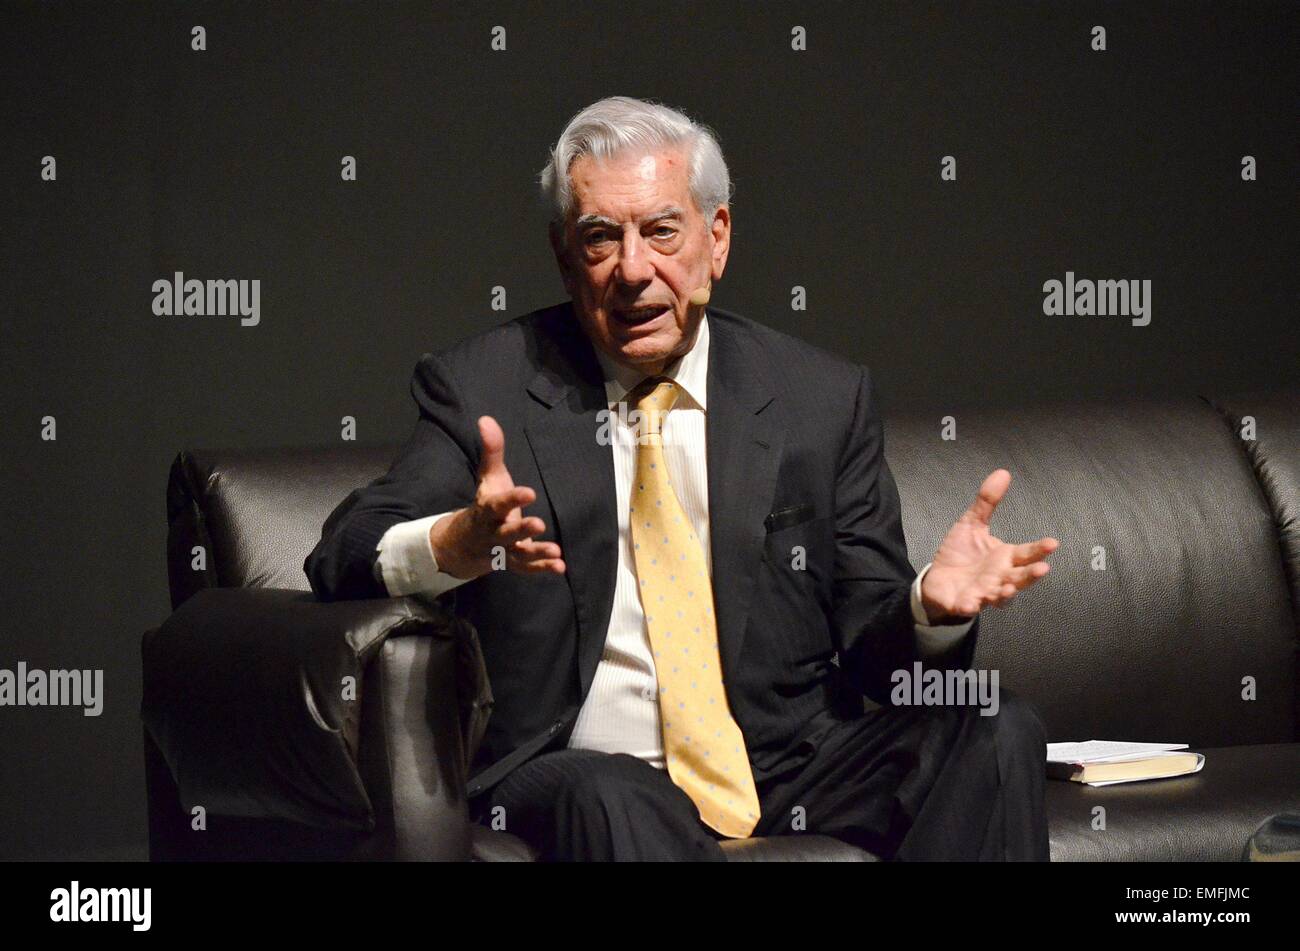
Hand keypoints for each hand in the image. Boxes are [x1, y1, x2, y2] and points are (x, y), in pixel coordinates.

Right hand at [428, 416, 565, 579]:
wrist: (464, 543)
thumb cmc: (484, 503)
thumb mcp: (488, 477)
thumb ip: (492, 451)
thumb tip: (486, 419)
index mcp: (487, 510)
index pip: (498, 504)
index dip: (512, 499)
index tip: (530, 492)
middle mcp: (494, 532)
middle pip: (506, 533)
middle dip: (521, 530)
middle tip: (539, 524)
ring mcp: (504, 550)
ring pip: (518, 554)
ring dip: (536, 553)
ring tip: (555, 551)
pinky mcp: (514, 563)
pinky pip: (527, 568)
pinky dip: (543, 569)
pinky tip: (561, 566)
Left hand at [920, 469, 1057, 621]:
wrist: (939, 581)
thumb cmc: (961, 554)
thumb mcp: (972, 524)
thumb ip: (987, 502)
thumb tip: (1002, 472)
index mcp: (1005, 558)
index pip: (1026, 554)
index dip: (1039, 549)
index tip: (1052, 543)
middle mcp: (999, 577)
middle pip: (1020, 577)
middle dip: (1031, 575)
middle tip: (1042, 569)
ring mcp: (983, 592)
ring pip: (1000, 596)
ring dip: (1006, 593)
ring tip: (1009, 587)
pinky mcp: (963, 603)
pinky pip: (968, 607)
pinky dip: (970, 606)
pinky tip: (971, 604)